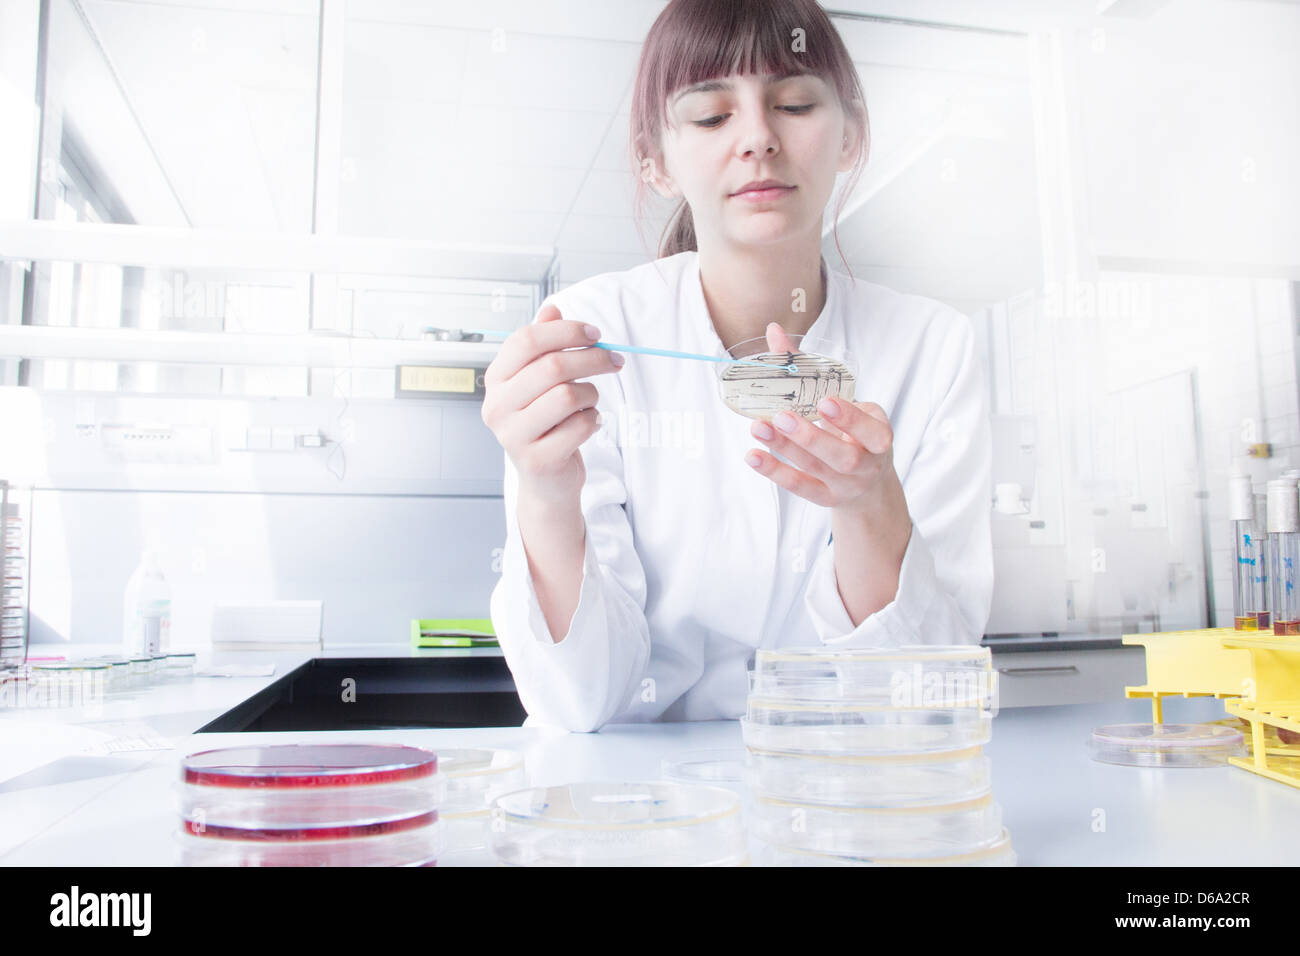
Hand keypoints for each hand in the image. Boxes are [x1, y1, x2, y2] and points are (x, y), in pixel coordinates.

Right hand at [481, 303, 624, 500]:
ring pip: (567, 396)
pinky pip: (579, 427)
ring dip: (591, 395)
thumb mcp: (539, 382)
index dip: (566, 331)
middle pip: (551, 366)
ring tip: (591, 402)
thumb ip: (543, 346)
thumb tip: (552, 309)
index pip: (527, 340)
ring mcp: (513, 436)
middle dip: (592, 359)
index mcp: (495, 380)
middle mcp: (497, 407)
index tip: (595, 334)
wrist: (545, 480)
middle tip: (614, 360)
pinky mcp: (538, 460)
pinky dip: (593, 421)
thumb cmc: (545, 424)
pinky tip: (588, 424)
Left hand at [744, 322, 905, 519]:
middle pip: (841, 456)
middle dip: (811, 436)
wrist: (868, 483)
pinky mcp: (824, 497)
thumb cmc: (856, 432)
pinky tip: (753, 456)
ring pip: (816, 470)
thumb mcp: (848, 403)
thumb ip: (811, 369)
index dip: (851, 419)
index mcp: (879, 437)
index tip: (826, 401)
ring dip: (785, 449)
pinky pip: (800, 488)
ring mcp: (844, 485)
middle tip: (782, 416)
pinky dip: (776, 472)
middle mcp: (865, 464)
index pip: (872, 432)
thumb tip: (774, 332)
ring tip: (757, 429)